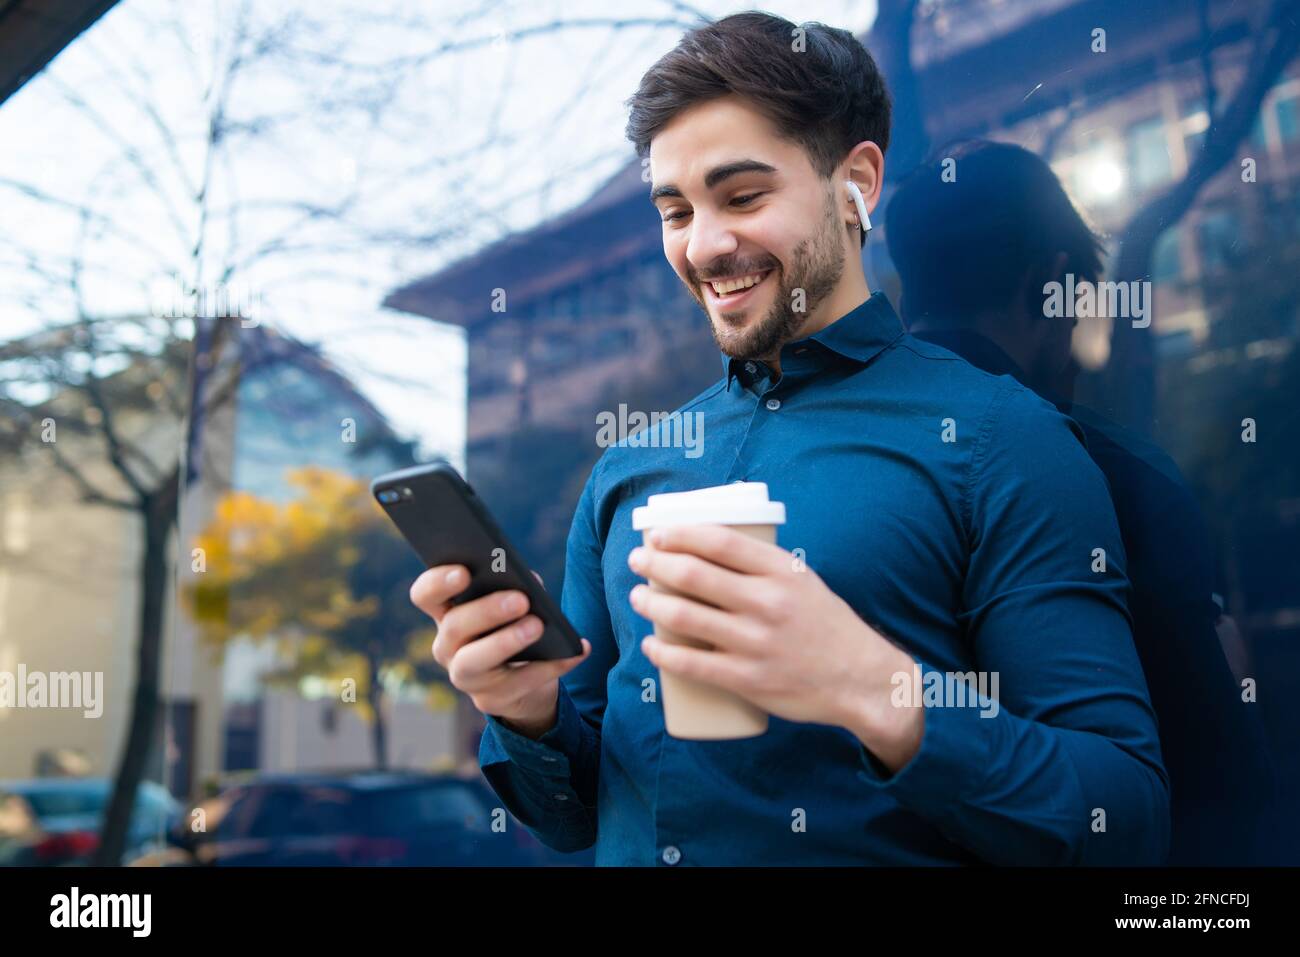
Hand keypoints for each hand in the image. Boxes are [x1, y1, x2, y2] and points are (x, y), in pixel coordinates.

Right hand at [411, 566, 590, 736]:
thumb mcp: (514, 604)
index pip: (426, 595)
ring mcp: (465, 677)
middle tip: (520, 600)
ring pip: (474, 662)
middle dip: (487, 611)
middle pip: (455, 626)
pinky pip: (520, 683)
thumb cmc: (514, 628)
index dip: (438, 582)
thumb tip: (528, 581)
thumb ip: (516, 587)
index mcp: (447, 613)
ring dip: (507, 642)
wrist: (525, 683)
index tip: (464, 572)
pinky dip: (552, 666)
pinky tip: (577, 650)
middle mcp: (447, 647)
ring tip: (538, 626)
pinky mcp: (490, 701)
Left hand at [628, 525, 923, 770]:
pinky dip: (662, 652)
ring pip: (683, 617)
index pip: (719, 542)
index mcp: (782, 571)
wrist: (860, 678)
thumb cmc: (826, 624)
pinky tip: (650, 645)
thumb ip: (762, 565)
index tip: (657, 535)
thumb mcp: (802, 580)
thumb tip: (708, 547)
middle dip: (654, 564)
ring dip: (650, 604)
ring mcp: (756, 643)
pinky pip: (691, 664)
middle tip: (638, 561)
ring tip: (638, 597)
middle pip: (692, 575)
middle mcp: (767, 602)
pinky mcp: (748, 679)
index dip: (679, 534)